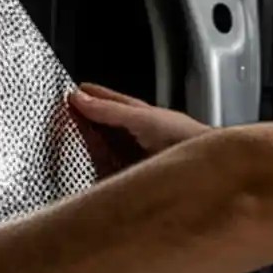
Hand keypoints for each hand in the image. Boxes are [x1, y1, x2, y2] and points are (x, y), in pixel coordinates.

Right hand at [68, 83, 211, 158]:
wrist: (209, 171)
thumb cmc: (187, 140)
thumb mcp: (143, 119)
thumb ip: (111, 111)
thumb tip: (82, 99)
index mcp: (143, 116)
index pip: (111, 103)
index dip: (92, 97)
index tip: (71, 93)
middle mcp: (140, 137)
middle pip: (106, 126)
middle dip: (86, 121)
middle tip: (62, 116)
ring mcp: (137, 159)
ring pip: (106, 148)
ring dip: (90, 145)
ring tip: (70, 140)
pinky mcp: (134, 180)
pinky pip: (109, 171)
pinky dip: (96, 169)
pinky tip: (88, 171)